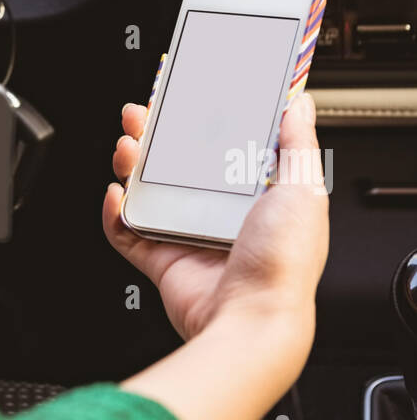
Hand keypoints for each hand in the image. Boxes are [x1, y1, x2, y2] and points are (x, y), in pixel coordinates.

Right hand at [103, 93, 328, 351]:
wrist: (251, 320)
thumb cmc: (284, 264)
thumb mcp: (303, 190)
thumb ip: (297, 146)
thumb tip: (300, 106)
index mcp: (257, 198)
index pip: (222, 149)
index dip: (201, 123)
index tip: (184, 99)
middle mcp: (221, 217)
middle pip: (177, 165)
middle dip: (155, 136)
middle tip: (141, 115)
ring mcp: (189, 238)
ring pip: (149, 192)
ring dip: (131, 165)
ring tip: (127, 148)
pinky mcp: (163, 261)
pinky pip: (128, 232)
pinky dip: (115, 213)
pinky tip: (117, 195)